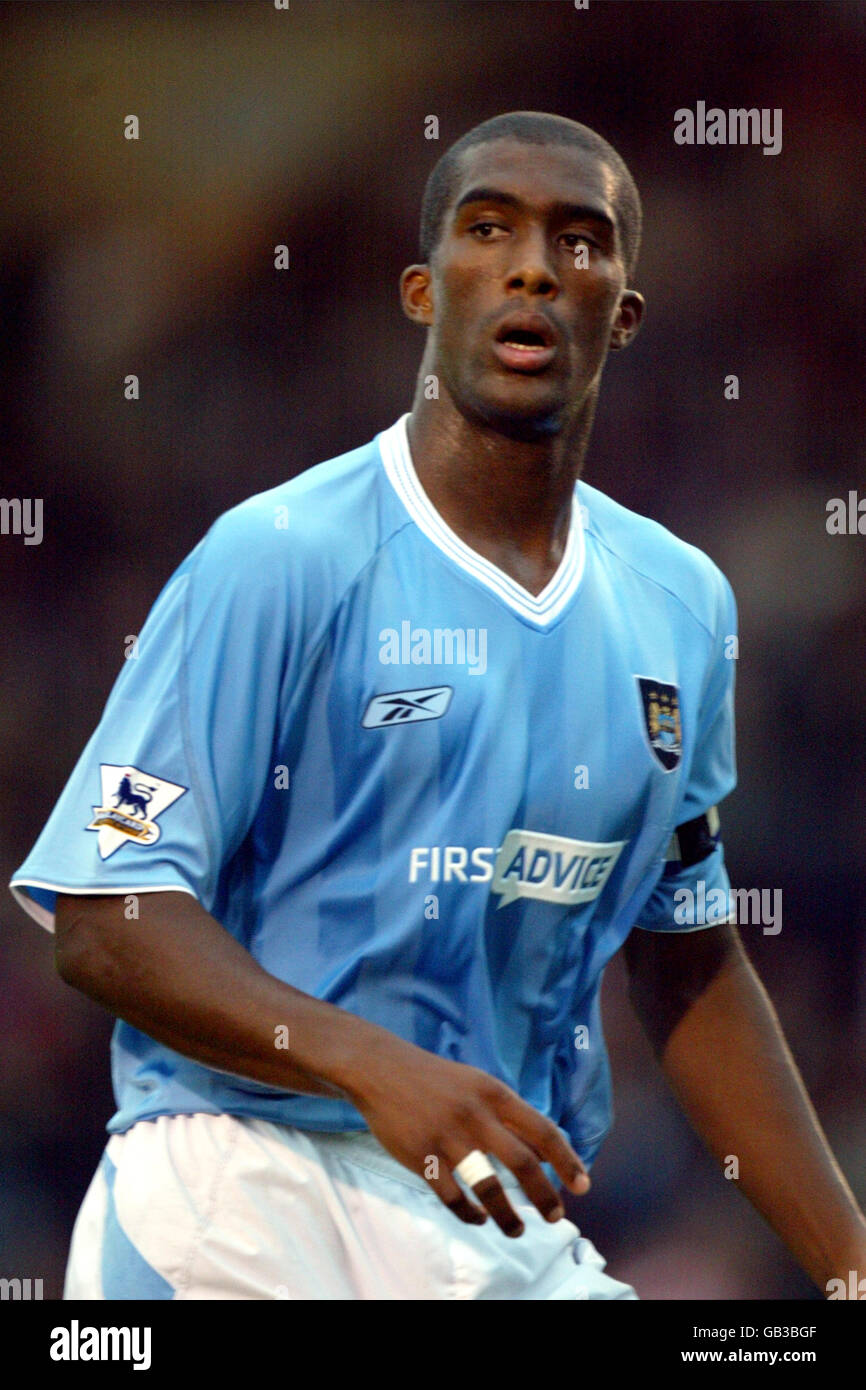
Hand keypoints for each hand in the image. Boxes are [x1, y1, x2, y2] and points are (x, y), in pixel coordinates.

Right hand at [344, 1035, 589, 1236]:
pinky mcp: (422, 1157)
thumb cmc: (437, 1080)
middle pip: (522, 1162)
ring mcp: (448, 1137)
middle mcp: (476, 1114)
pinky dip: (469, 1214)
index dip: (567, 1161)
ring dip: (508, 1215)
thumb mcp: (479, 1085)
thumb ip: (510, 1115)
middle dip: (545, 1195)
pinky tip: (478, 1219)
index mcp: (494, 1093)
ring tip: (516, 1231)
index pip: (542, 1130)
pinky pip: (453, 1197)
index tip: (583, 1185)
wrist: (382, 1070)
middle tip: (555, 1217)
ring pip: (488, 1187)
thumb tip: (545, 1153)